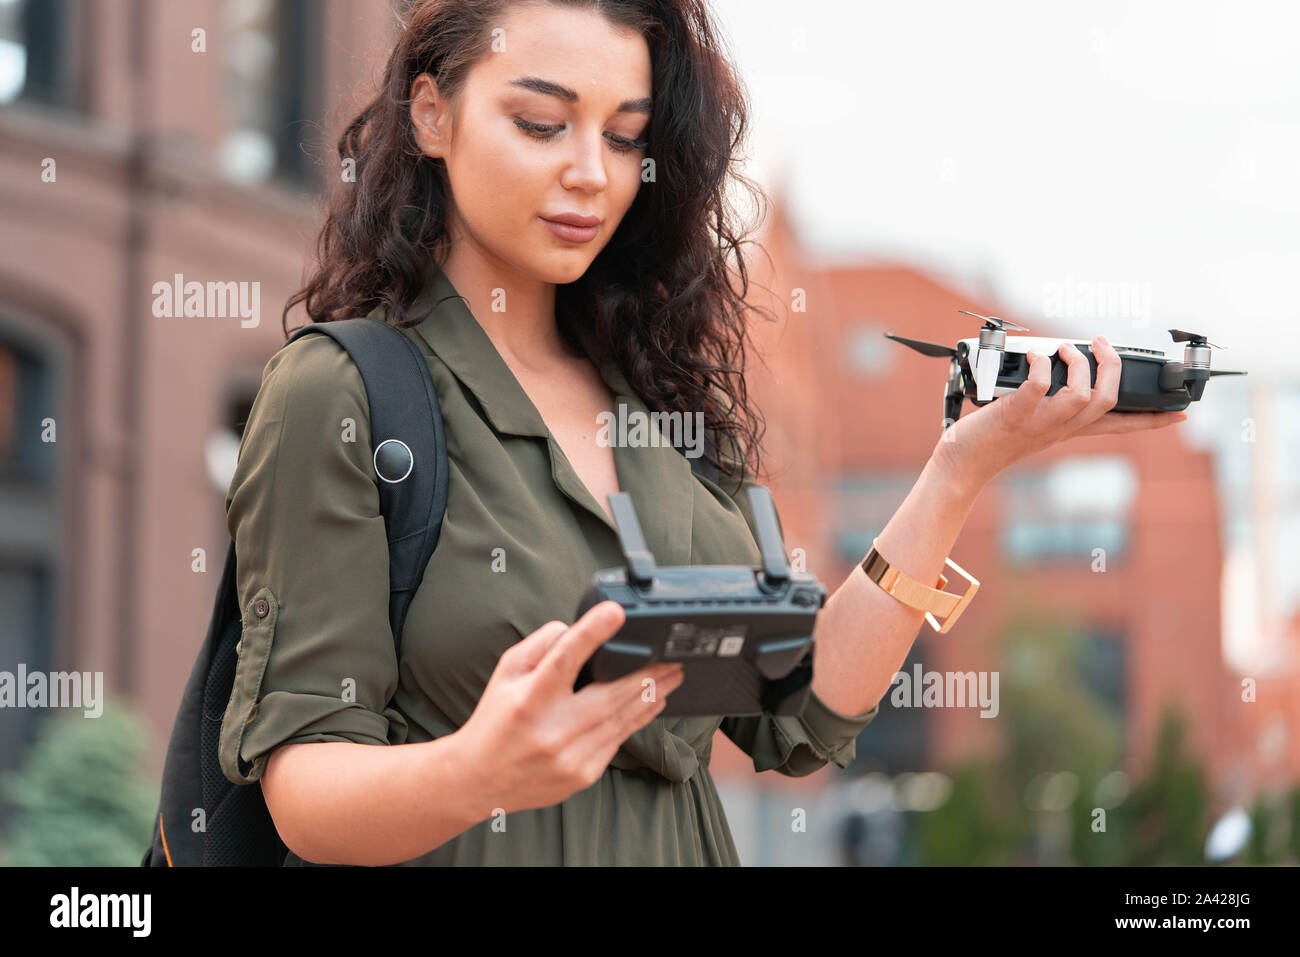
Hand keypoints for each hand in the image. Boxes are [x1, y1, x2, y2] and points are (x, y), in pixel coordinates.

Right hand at [454, 601, 683, 816]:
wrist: (479, 779)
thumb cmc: (496, 719)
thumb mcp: (507, 672)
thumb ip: (542, 646)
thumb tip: (580, 630)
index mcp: (528, 699)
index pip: (564, 659)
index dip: (592, 633)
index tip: (616, 612)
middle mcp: (551, 730)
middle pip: (610, 694)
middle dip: (647, 672)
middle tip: (673, 656)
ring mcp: (570, 757)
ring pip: (623, 718)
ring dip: (653, 694)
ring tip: (674, 676)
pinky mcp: (583, 775)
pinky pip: (618, 740)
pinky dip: (638, 718)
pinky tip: (653, 703)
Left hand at [934, 334, 1187, 486]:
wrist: (961, 465)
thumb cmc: (991, 440)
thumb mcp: (1031, 424)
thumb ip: (1048, 404)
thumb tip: (1056, 369)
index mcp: (1069, 431)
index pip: (1120, 427)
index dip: (1152, 421)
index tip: (1181, 415)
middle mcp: (1060, 429)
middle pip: (1109, 401)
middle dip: (1113, 368)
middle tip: (1101, 343)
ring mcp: (1039, 423)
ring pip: (1082, 396)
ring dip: (1079, 364)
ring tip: (1063, 348)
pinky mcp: (1014, 415)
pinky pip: (1038, 387)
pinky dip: (1042, 366)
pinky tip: (1037, 357)